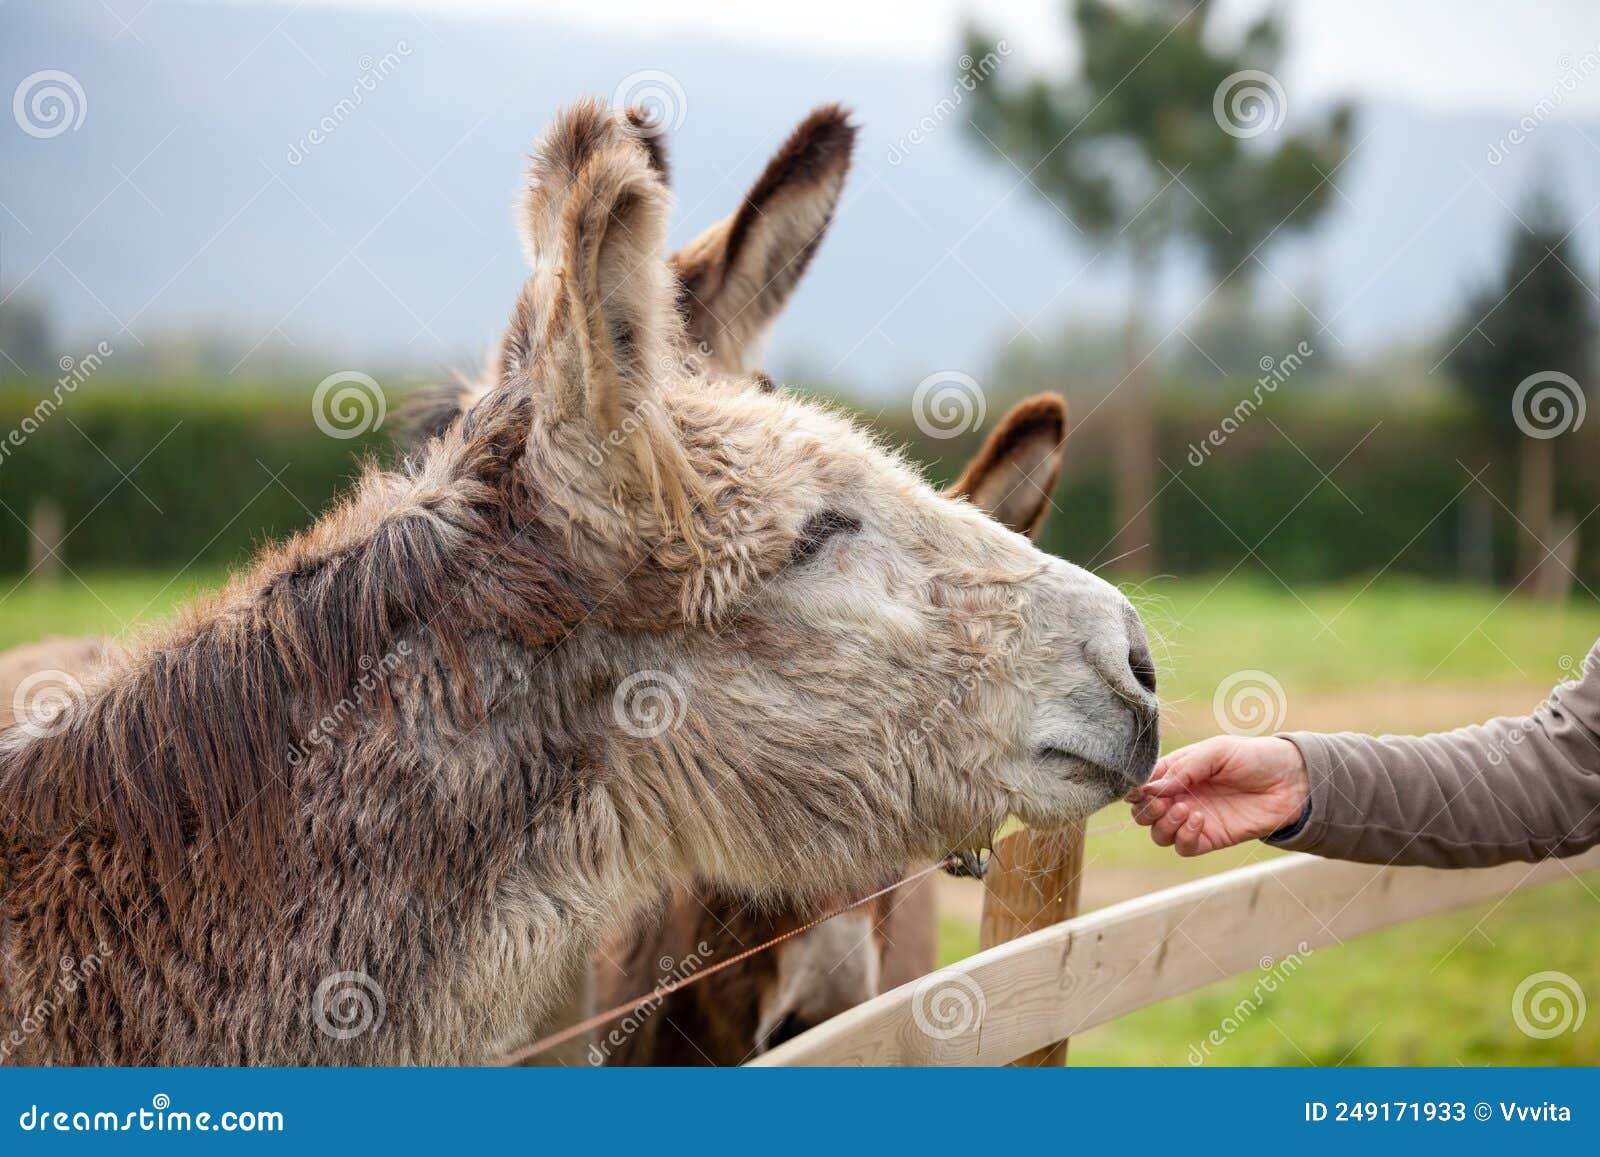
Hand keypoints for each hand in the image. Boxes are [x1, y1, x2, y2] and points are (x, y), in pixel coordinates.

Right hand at [1127, 736, 1309, 855]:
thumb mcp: (1215, 751)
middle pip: (1143, 814)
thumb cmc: (1253, 757)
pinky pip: (1183, 848)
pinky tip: (1199, 820)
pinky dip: (1184, 837)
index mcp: (1176, 772)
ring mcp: (1194, 819)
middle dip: (1145, 810)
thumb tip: (1152, 789)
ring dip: (1164, 824)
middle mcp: (1180, 797)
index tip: (1140, 789)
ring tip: (1184, 809)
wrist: (1290, 781)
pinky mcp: (1210, 838)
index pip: (1143, 785)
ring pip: (1159, 834)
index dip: (1136, 789)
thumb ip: (1183, 768)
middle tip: (1163, 802)